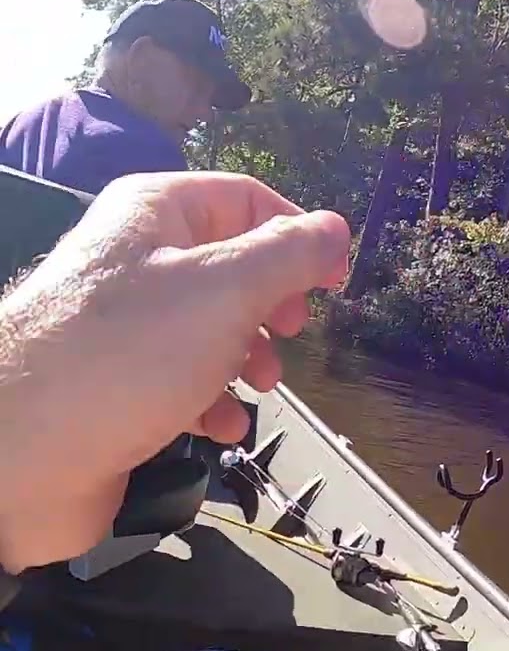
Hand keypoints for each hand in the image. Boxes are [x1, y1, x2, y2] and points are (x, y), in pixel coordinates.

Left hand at [0, 171, 350, 570]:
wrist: (22, 450)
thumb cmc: (129, 353)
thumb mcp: (228, 289)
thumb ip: (290, 254)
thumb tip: (336, 229)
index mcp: (157, 211)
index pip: (248, 200)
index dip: (299, 236)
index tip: (332, 285)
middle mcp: (138, 257)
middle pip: (234, 266)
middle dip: (272, 306)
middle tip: (287, 335)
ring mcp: (126, 323)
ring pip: (214, 327)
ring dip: (249, 359)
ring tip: (259, 386)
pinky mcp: (118, 380)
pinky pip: (183, 378)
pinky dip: (212, 400)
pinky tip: (219, 424)